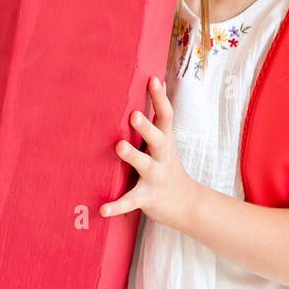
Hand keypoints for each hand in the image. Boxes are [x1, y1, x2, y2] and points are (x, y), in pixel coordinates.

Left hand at [101, 75, 201, 230]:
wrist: (186, 203)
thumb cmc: (166, 166)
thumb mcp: (164, 143)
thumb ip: (153, 122)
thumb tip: (142, 90)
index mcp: (166, 141)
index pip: (166, 116)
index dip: (160, 98)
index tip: (153, 79)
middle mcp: (164, 157)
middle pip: (158, 138)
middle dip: (146, 127)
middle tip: (134, 114)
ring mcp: (157, 177)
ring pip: (146, 165)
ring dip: (133, 156)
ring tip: (119, 147)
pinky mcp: (148, 197)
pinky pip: (131, 201)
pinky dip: (117, 206)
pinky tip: (102, 209)